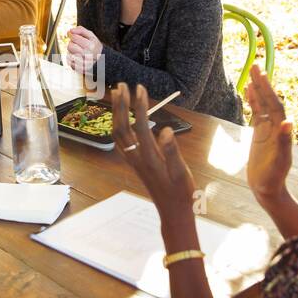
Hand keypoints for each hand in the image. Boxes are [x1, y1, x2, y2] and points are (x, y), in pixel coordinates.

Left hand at [65, 26, 102, 73]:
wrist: (102, 61)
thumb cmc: (94, 46)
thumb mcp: (91, 36)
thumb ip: (81, 30)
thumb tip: (70, 30)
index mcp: (91, 45)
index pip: (74, 38)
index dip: (73, 36)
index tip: (76, 38)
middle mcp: (88, 55)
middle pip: (70, 46)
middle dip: (71, 44)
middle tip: (77, 45)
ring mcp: (83, 64)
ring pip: (69, 55)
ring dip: (71, 53)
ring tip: (78, 52)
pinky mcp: (80, 70)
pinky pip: (70, 63)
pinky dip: (72, 60)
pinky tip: (78, 59)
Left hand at [112, 82, 197, 234]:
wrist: (172, 212)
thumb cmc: (181, 193)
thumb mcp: (181, 173)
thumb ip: (173, 151)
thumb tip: (166, 131)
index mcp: (149, 157)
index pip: (140, 126)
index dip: (139, 106)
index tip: (139, 88)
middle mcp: (137, 158)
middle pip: (122, 127)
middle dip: (120, 105)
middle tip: (121, 85)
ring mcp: (133, 161)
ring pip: (118, 134)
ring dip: (116, 113)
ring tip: (118, 95)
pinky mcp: (134, 163)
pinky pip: (121, 141)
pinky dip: (118, 125)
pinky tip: (121, 119)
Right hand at [244, 64, 293, 204]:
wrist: (267, 188)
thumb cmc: (273, 177)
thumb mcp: (279, 161)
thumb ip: (284, 142)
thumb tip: (288, 122)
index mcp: (280, 130)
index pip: (274, 105)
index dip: (268, 90)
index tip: (261, 75)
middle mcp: (275, 126)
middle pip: (269, 99)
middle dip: (262, 83)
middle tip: (255, 65)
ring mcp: (267, 129)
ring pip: (262, 104)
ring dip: (258, 88)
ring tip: (252, 72)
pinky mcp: (259, 133)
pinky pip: (256, 113)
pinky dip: (253, 101)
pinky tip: (248, 91)